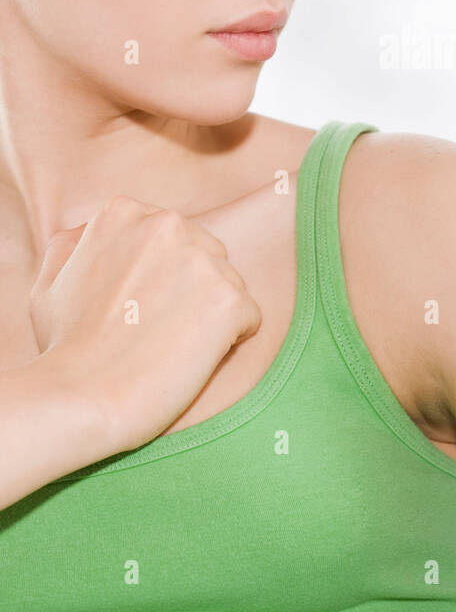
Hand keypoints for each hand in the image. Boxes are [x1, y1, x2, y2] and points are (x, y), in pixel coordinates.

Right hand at [29, 196, 261, 455]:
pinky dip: (230, 342)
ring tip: (170, 347)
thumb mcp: (50, 282)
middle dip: (190, 291)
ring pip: (228, 285)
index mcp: (125, 213)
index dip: (159, 279)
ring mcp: (202, 260)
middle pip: (205, 255)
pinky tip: (192, 360)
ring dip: (209, 316)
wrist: (82, 398)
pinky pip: (248, 318)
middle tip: (154, 332)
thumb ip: (74, 246)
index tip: (135, 308)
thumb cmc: (64, 348)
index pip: (170, 238)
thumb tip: (87, 231)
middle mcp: (167, 225)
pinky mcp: (230, 299)